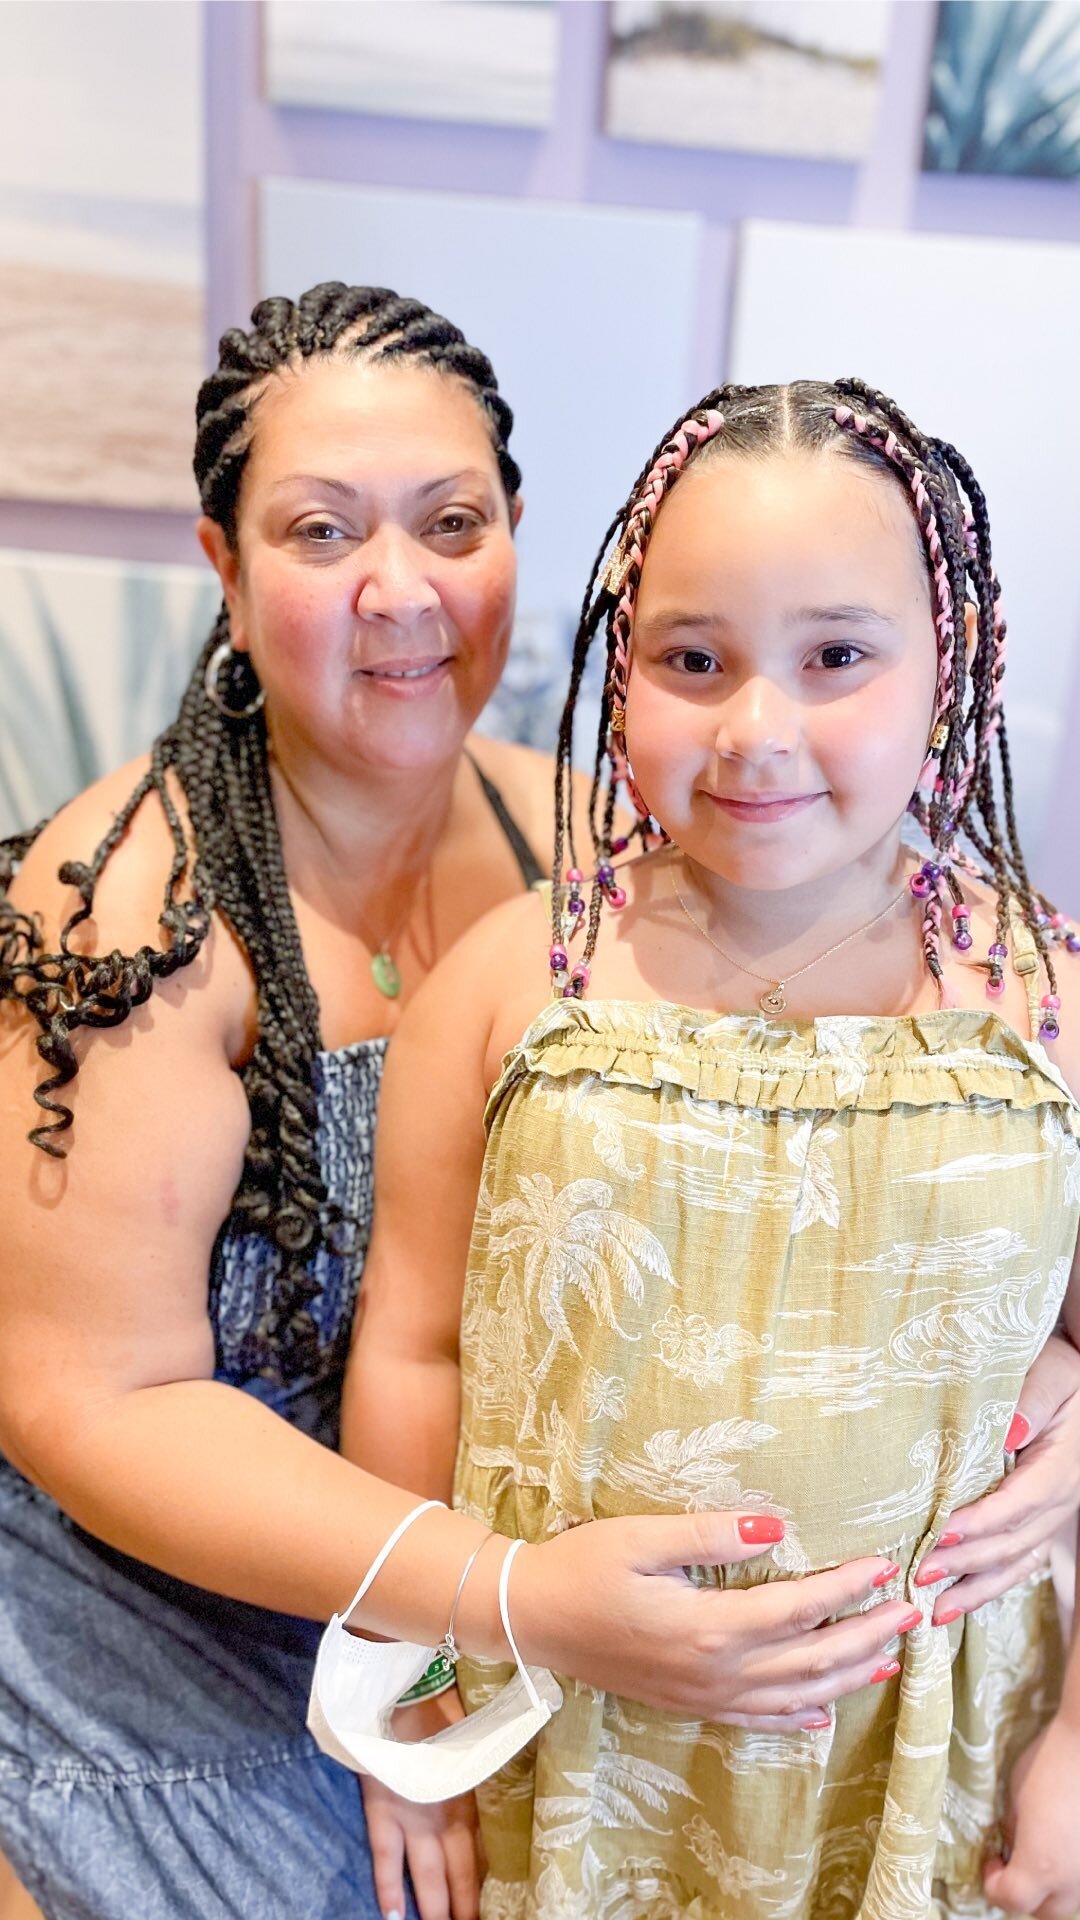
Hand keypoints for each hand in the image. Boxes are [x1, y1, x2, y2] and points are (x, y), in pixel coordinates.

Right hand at [361, 1689, 481, 1919]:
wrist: (404, 1687)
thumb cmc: (442, 1709)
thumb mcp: (471, 1742)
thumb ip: (481, 1766)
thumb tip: (510, 1770)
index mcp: (468, 1796)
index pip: (477, 1854)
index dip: (481, 1885)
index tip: (489, 1911)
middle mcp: (444, 1813)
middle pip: (455, 1872)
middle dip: (461, 1906)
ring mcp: (412, 1815)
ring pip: (426, 1873)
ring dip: (433, 1904)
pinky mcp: (383, 1808)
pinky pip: (386, 1855)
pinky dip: (389, 1886)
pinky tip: (393, 1916)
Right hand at [496, 1511, 917, 1731]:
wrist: (532, 1618)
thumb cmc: (583, 1565)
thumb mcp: (641, 1536)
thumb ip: (711, 1534)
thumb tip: (775, 1527)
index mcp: (706, 1625)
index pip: (798, 1609)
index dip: (846, 1588)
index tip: (886, 1566)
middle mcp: (713, 1670)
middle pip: (809, 1659)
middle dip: (867, 1635)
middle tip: (914, 1611)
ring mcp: (702, 1694)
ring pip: (793, 1696)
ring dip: (846, 1677)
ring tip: (890, 1657)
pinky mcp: (688, 1704)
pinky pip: (755, 1720)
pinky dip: (796, 1719)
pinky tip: (822, 1714)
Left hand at [920, 1332, 1079, 1624]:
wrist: (1077, 1385)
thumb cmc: (1061, 1373)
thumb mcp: (1052, 1375)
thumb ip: (1031, 1401)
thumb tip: (1007, 1431)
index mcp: (1060, 1467)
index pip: (1019, 1503)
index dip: (981, 1523)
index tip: (943, 1533)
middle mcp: (1060, 1500)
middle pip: (1013, 1541)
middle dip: (966, 1562)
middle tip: (921, 1573)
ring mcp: (1053, 1516)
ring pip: (1016, 1562)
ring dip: (975, 1588)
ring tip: (937, 1610)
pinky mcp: (1041, 1522)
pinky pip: (1019, 1562)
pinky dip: (989, 1586)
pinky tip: (959, 1604)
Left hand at [984, 1717, 1079, 1916]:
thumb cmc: (1046, 1764)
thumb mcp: (1014, 1800)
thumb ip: (1013, 1834)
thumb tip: (1014, 1847)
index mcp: (1042, 1867)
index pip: (1011, 1900)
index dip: (993, 1882)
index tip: (991, 1858)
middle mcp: (1072, 1881)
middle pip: (1044, 1910)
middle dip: (1024, 1894)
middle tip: (1012, 1862)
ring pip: (1069, 1899)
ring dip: (1050, 1887)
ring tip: (1040, 1853)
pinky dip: (1070, 1872)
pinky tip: (1062, 1843)